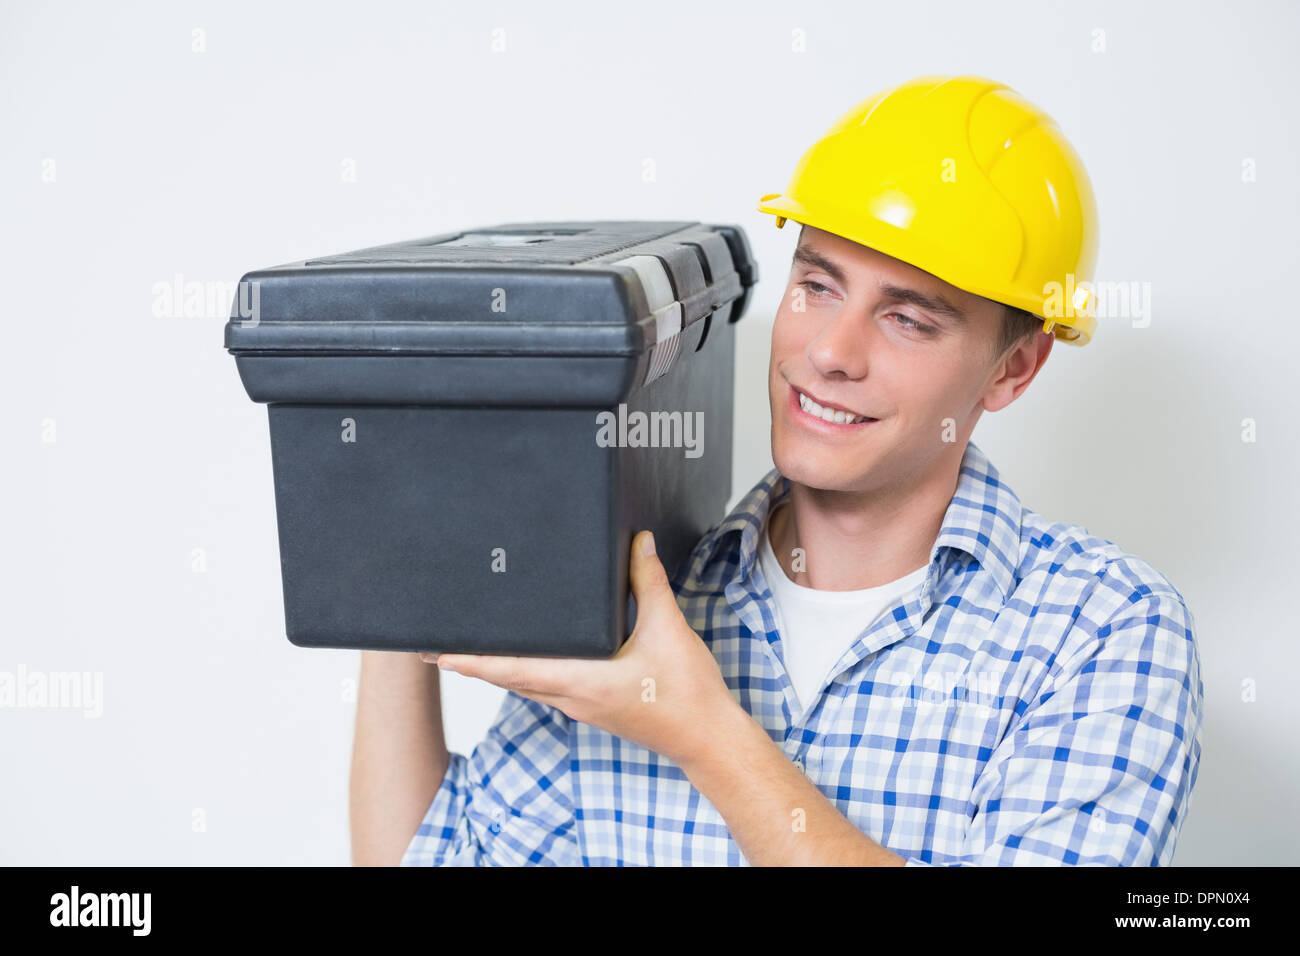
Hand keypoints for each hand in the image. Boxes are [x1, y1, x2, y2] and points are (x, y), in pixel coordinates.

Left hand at [423, 530, 738, 766]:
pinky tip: (525, 661)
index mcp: (580, 681)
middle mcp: (571, 698)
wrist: (707, 738)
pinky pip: (545, 688)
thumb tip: (639, 543)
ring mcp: (580, 706)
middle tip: (438, 646)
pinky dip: (523, 674)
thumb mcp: (668, 630)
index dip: (474, 660)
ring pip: (525, 685)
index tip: (440, 653)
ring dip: (495, 669)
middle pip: (509, 678)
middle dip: (473, 662)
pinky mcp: (593, 706)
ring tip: (468, 651)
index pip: (513, 669)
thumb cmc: (687, 694)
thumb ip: (649, 583)